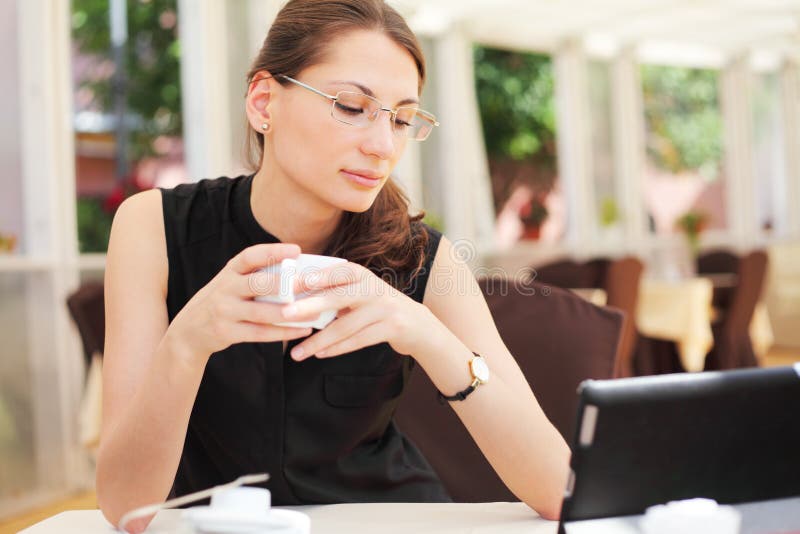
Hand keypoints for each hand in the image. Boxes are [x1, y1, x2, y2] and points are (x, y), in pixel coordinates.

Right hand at [168, 243, 312, 360]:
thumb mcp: (230, 283)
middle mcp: (225, 288)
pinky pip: (260, 333)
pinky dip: (283, 332)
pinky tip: (302, 330)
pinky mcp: (227, 332)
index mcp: (229, 272)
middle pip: (258, 284)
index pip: (250, 256)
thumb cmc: (222, 302)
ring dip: (290, 313)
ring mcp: (224, 311)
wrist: (188, 331)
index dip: (273, 252)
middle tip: (310, 284)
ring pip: (262, 312)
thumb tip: (297, 272)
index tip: (297, 250)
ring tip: (314, 313)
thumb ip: (255, 277)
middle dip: (286, 284)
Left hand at [280, 262, 438, 360]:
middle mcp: (374, 288)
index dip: (316, 276)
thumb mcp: (361, 293)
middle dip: (310, 306)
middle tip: (285, 314)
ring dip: (318, 341)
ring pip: (345, 326)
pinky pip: (358, 340)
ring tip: (296, 353)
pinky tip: (319, 354)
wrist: (418, 324)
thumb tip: (296, 301)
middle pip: (338, 296)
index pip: (338, 272)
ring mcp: (385, 308)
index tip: (293, 283)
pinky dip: (337, 348)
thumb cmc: (377, 308)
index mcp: (363, 275)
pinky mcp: (393, 328)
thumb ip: (336, 293)